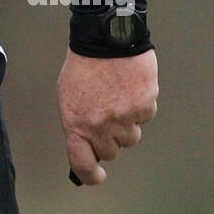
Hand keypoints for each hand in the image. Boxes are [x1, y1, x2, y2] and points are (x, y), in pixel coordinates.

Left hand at [56, 47, 157, 185]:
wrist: (106, 37)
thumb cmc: (84, 64)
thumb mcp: (68, 96)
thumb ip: (77, 122)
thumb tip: (85, 145)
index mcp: (76, 122)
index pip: (82, 162)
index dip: (90, 175)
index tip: (97, 176)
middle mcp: (100, 125)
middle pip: (111, 152)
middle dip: (109, 139)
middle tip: (106, 115)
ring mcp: (124, 117)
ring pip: (131, 137)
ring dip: (126, 123)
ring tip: (117, 96)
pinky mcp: (144, 106)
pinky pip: (145, 117)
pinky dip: (140, 105)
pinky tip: (129, 87)